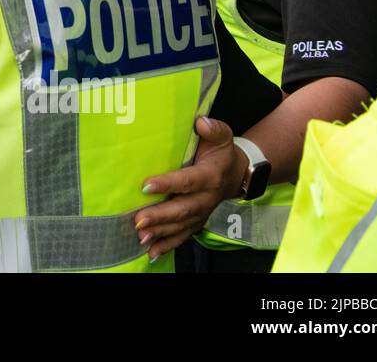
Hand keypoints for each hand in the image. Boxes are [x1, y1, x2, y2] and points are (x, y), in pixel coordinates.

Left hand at [133, 116, 246, 259]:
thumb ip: (213, 129)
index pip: (188, 181)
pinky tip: (151, 253)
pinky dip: (168, 245)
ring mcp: (202, 213)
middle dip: (160, 216)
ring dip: (160, 233)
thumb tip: (200, 123)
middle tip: (138, 220)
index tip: (146, 185)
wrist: (238, 174)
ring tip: (141, 237)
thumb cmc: (221, 152)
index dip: (168, 183)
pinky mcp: (197, 222)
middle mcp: (206, 198)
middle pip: (182, 209)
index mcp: (210, 176)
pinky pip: (183, 236)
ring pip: (181, 226)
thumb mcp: (222, 136)